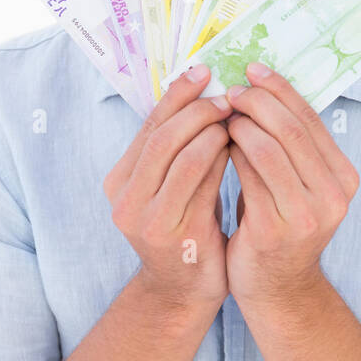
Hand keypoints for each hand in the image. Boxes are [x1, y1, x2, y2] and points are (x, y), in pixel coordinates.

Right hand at [103, 63, 233, 308]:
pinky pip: (203, 184)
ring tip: (237, 118)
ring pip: (183, 156)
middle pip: (162, 136)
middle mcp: (125, 198)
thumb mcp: (174, 186)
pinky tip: (240, 147)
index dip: (178, 94)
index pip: (149, 124)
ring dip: (214, 131)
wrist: (186, 289)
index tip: (206, 70)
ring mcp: (146, 218)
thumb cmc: (188, 226)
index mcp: (119, 179)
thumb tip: (206, 89)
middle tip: (229, 95)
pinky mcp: (174, 233)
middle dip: (199, 110)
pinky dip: (222, 159)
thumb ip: (180, 148)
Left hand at [223, 62, 359, 311]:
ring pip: (269, 148)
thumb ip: (292, 148)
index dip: (281, 90)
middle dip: (258, 100)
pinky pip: (248, 175)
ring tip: (222, 113)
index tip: (254, 69)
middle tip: (232, 88)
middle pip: (292, 129)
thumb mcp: (299, 186)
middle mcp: (333, 195)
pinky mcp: (274, 229)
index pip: (311, 120)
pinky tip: (217, 142)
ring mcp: (306, 214)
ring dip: (241, 123)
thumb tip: (265, 89)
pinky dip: (230, 151)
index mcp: (344, 178)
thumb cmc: (281, 227)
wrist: (276, 289)